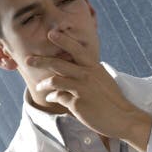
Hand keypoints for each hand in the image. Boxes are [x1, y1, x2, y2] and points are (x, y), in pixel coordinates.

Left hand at [26, 30, 151, 151]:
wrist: (123, 118)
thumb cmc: (113, 100)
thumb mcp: (103, 80)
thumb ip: (90, 72)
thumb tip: (76, 68)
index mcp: (94, 67)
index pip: (76, 49)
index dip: (63, 40)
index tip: (50, 33)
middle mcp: (87, 75)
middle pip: (58, 63)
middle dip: (40, 60)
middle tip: (28, 60)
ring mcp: (82, 89)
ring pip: (54, 80)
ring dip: (44, 83)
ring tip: (38, 87)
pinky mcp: (78, 103)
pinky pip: (58, 97)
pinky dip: (52, 97)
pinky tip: (51, 98)